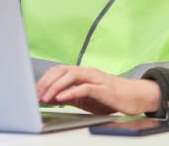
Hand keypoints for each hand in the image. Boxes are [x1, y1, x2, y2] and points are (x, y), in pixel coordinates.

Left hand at [35, 65, 160, 114]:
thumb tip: (49, 98)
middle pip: (62, 70)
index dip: (44, 80)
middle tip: (36, 95)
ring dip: (55, 87)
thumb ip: (69, 96)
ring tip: (45, 97)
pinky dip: (71, 92)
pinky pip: (85, 87)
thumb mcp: (85, 98)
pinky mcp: (104, 88)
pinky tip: (61, 99)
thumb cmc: (111, 97)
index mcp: (82, 73)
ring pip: (71, 76)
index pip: (58, 70)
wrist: (135, 97)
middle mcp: (88, 72)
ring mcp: (96, 79)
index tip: (33, 92)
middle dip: (46, 82)